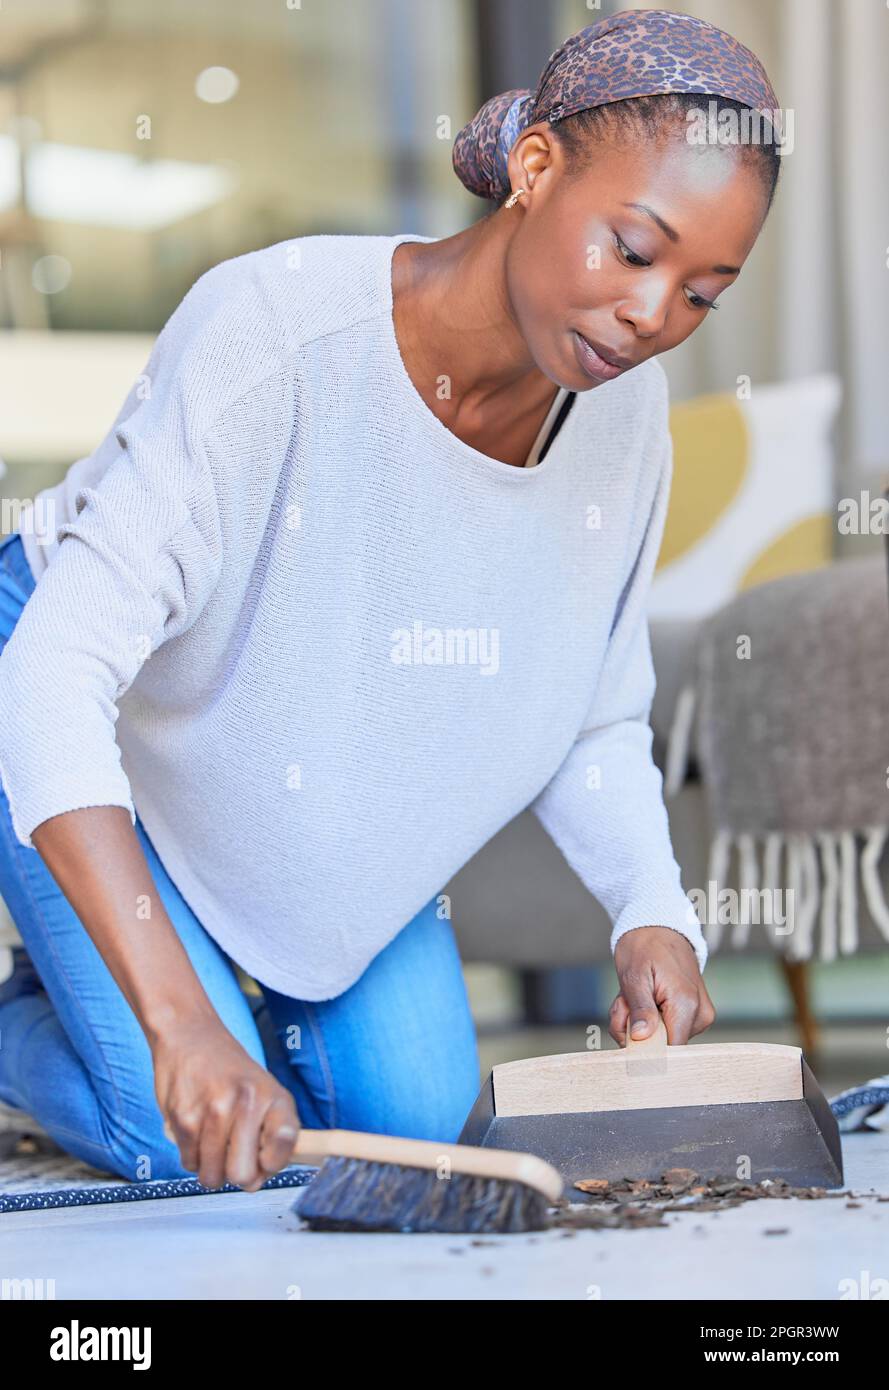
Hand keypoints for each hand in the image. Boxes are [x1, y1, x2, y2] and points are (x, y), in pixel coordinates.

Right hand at [152, 1017, 299, 1190]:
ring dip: (210, 1165)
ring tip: (213, 1137)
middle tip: (232, 1153)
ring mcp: (215, 1112)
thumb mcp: (265, 1092)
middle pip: (243, 1177)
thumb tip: (262, 1177)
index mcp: (275, 1098)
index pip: (283, 1151)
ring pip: (212, 1177)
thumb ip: (273, 1133)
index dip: (270, 1165)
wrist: (190, 1036)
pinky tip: (196, 1129)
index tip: (262, 1158)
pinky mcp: (184, 1118)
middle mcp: (249, 1104)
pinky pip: (188, 1164)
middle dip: (236, 1174)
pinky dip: (191, 1155)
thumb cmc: (229, 1070)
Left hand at [610, 926, 714, 1045]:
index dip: (643, 1048)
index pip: (670, 1050)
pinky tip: (641, 999)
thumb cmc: (644, 947)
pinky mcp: (694, 1015)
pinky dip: (647, 1018)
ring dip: (637, 1023)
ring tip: (631, 997)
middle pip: (662, 1046)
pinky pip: (666, 1029)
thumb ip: (640, 1009)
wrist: (659, 928)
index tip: (625, 1029)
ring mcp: (700, 1015)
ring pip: (661, 1039)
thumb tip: (642, 1038)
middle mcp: (700, 1014)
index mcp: (687, 1004)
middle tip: (622, 1004)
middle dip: (634, 1030)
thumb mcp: (634, 976)